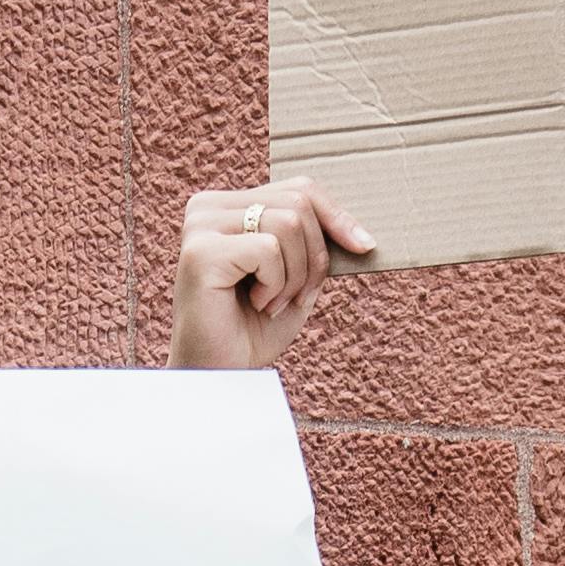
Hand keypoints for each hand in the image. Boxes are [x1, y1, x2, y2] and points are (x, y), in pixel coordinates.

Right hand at [171, 175, 375, 373]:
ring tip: (273, 304)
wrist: (221, 376)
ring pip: (288, 224)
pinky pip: (269, 249)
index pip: (297, 189)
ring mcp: (200, 227)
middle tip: (298, 298)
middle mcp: (206, 207)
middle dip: (315, 257)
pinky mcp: (200, 251)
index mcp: (226, 206)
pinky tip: (257, 305)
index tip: (365, 247)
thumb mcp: (296, 276)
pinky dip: (276, 285)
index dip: (336, 217)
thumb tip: (360, 230)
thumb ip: (313, 242)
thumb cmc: (253, 329)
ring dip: (296, 276)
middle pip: (297, 204)